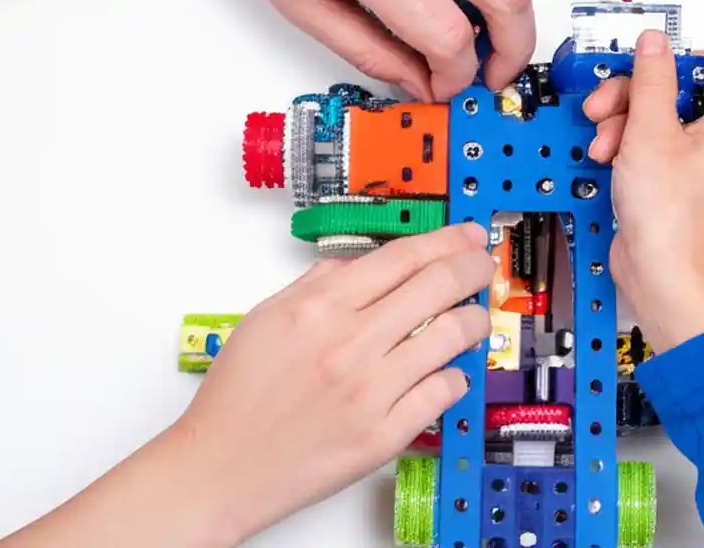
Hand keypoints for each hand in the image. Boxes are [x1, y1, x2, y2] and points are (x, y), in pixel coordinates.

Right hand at [0, 223, 493, 546]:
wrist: (221, 467)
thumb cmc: (239, 397)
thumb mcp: (266, 317)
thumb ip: (318, 283)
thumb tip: (364, 262)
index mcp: (319, 308)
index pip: (402, 257)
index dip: (446, 239)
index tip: (467, 235)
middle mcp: (349, 345)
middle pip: (436, 286)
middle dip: (472, 267)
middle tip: (483, 266)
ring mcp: (370, 391)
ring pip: (451, 337)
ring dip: (474, 321)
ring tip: (474, 318)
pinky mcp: (383, 435)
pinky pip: (443, 393)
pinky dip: (456, 376)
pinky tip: (450, 371)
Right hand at [583, 31, 703, 352]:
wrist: (660, 271)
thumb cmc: (670, 218)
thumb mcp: (650, 132)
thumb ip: (651, 79)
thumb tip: (654, 42)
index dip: (672, 59)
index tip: (639, 66)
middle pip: (675, 86)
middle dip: (634, 94)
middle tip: (606, 106)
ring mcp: (698, 156)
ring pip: (656, 111)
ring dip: (622, 120)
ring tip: (605, 142)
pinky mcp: (674, 173)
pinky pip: (648, 139)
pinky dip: (625, 142)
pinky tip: (607, 156)